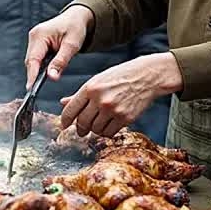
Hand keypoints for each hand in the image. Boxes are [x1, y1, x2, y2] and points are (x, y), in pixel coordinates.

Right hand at [25, 5, 93, 88]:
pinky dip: (40, 65)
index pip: (33, 59)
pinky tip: (45, 72)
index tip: (31, 89)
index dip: (31, 75)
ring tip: (39, 84)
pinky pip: (36, 57)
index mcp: (40, 35)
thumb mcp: (71, 46)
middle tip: (35, 91)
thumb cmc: (76, 28)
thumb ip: (60, 62)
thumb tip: (51, 77)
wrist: (77, 17)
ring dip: (37, 70)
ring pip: (32, 60)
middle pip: (30, 61)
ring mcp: (34, 39)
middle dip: (33, 75)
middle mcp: (34, 36)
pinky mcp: (37, 42)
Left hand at [59, 53, 182, 138]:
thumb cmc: (121, 76)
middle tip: (81, 130)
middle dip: (80, 129)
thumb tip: (63, 103)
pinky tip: (109, 125)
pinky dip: (106, 132)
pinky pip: (109, 133)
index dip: (65, 121)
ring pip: (95, 130)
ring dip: (94, 130)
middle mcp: (100, 99)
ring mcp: (113, 110)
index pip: (70, 110)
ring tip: (98, 124)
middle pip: (82, 123)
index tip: (64, 125)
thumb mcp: (97, 80)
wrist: (147, 76)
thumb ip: (80, 94)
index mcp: (90, 88)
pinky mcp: (125, 118)